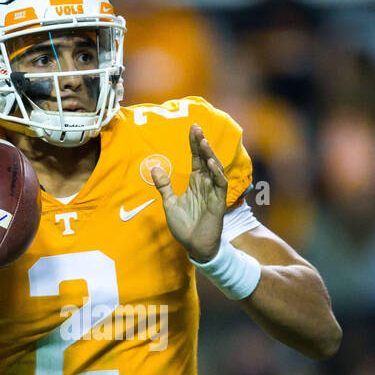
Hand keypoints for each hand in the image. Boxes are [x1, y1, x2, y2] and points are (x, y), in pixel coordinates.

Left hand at [150, 124, 227, 262]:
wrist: (194, 245)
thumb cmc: (185, 226)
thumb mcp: (170, 202)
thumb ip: (164, 185)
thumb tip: (154, 167)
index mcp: (195, 183)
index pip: (196, 159)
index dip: (194, 144)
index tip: (192, 128)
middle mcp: (206, 185)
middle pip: (205, 159)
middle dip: (202, 144)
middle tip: (197, 129)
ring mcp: (213, 192)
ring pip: (214, 169)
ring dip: (209, 155)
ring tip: (203, 142)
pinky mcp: (219, 202)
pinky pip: (220, 184)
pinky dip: (216, 173)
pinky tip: (210, 164)